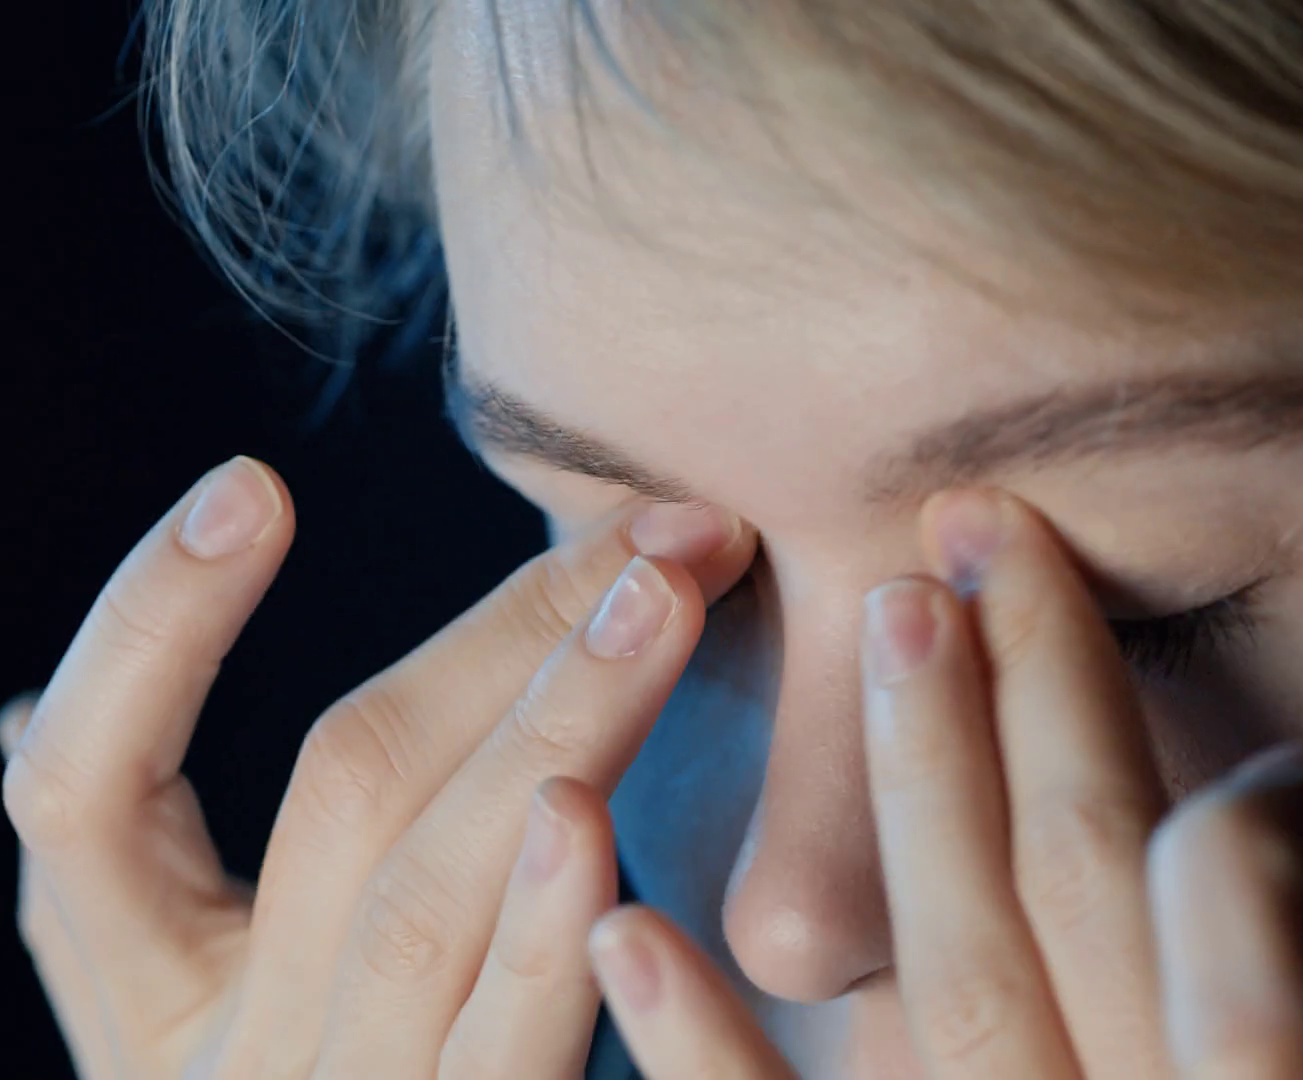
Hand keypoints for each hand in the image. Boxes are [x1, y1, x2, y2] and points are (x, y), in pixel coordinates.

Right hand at [2, 456, 754, 1078]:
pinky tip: (595, 837)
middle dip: (494, 642)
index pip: (79, 812)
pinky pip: (493, 1068)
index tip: (254, 487)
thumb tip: (24, 723)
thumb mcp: (253, 1017)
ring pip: (422, 906)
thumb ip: (182, 890)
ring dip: (555, 731)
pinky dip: (535, 952)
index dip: (143, 642)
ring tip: (661, 597)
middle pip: (332, 806)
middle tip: (645, 526)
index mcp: (158, 1019)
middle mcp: (222, 1072)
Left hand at [584, 488, 1302, 1078]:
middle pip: (1081, 904)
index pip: (1212, 881)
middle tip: (952, 543)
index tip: (1034, 558)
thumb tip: (1262, 800)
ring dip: (918, 812)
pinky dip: (715, 1062)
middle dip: (1023, 710)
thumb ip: (1281, 986)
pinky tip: (636, 927)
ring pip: (964, 999)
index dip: (1123, 717)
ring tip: (873, 638)